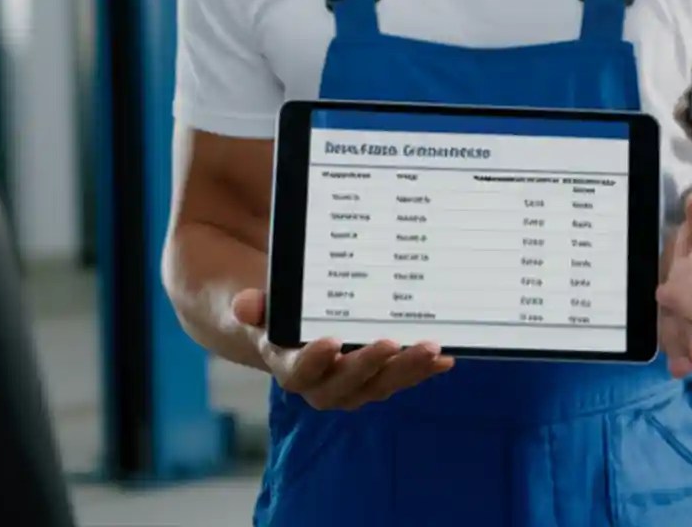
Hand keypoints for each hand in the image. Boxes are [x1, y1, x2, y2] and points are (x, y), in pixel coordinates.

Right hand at [233, 289, 454, 410]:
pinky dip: (422, 370)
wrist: (285, 335)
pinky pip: (399, 379)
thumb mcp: (259, 305)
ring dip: (406, 370)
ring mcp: (352, 386)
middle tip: (394, 343)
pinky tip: (445, 357)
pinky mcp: (376, 380)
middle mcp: (321, 385)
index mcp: (288, 365)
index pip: (299, 370)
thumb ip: (253, 305)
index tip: (330, 341)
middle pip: (347, 384)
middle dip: (371, 365)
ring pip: (379, 385)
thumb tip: (246, 305)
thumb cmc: (274, 314)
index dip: (314, 360)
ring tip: (432, 350)